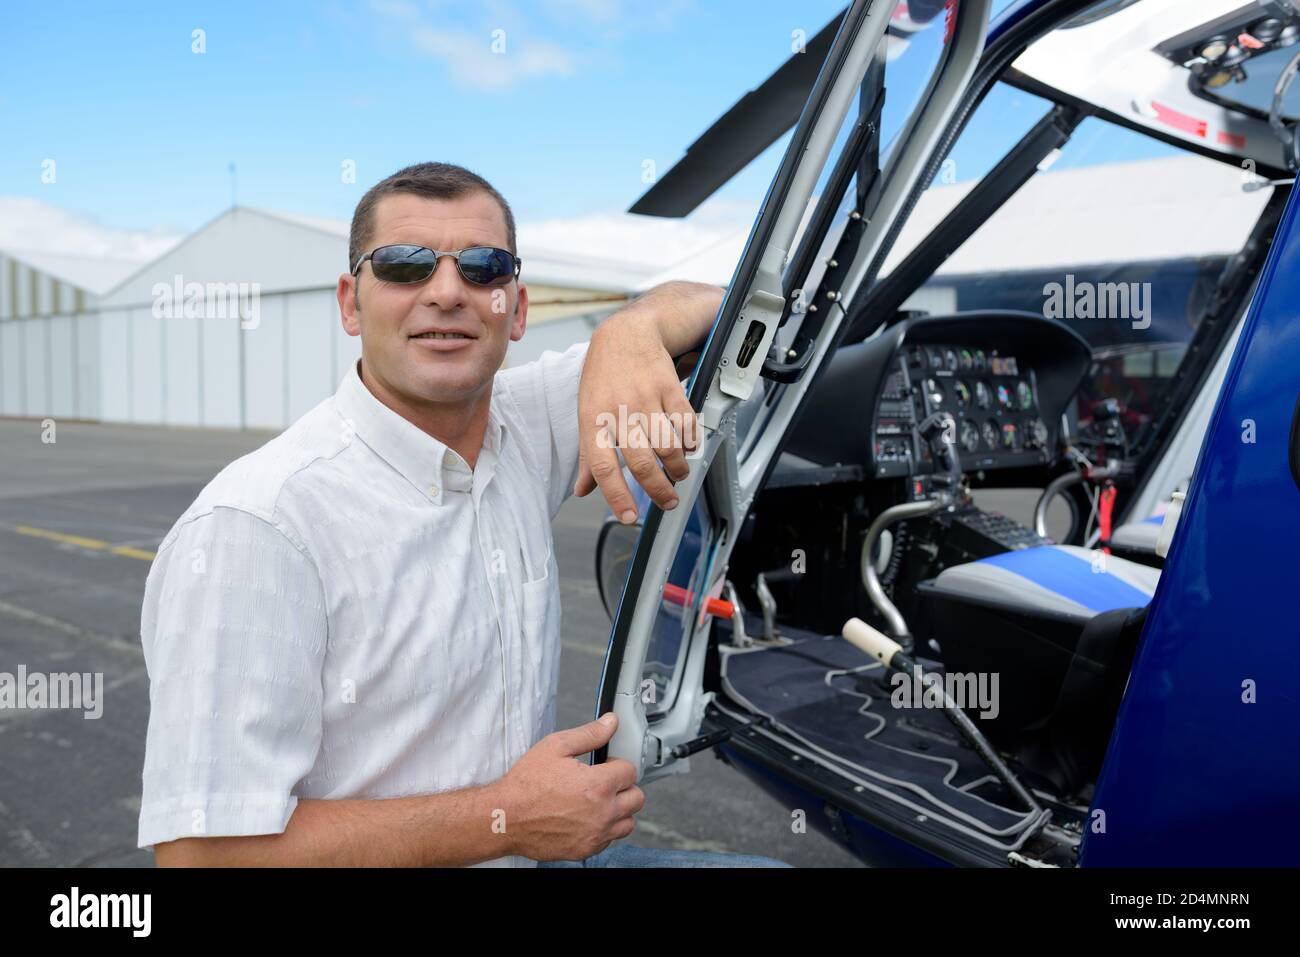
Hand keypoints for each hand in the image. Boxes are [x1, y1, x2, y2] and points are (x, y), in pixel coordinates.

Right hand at [494, 713, 644, 861]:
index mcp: (598, 785)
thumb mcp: (556, 747)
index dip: (617, 764)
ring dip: (619, 810)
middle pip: (637, 798)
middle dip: (624, 786)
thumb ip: (589, 734)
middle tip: (605, 782)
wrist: (505, 818)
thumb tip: (611, 723)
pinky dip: (604, 829)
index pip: (630, 771)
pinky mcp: (586, 850)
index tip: (605, 765)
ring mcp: (595, 835)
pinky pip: (610, 840)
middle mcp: (602, 813)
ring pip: (628, 822)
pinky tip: (588, 817)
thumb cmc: (526, 784)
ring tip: (599, 801)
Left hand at [575, 282, 721, 522]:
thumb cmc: (604, 376)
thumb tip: (582, 490)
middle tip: (667, 501)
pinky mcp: (668, 387)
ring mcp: (645, 397)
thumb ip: (587, 454)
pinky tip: (689, 448)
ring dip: (677, 468)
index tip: (629, 517)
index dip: (616, 494)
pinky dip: (691, 441)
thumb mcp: (586, 412)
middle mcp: (618, 410)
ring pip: (667, 445)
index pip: (602, 465)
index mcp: (592, 419)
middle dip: (658, 490)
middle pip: (641, 461)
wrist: (627, 333)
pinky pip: (685, 422)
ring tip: (677, 475)